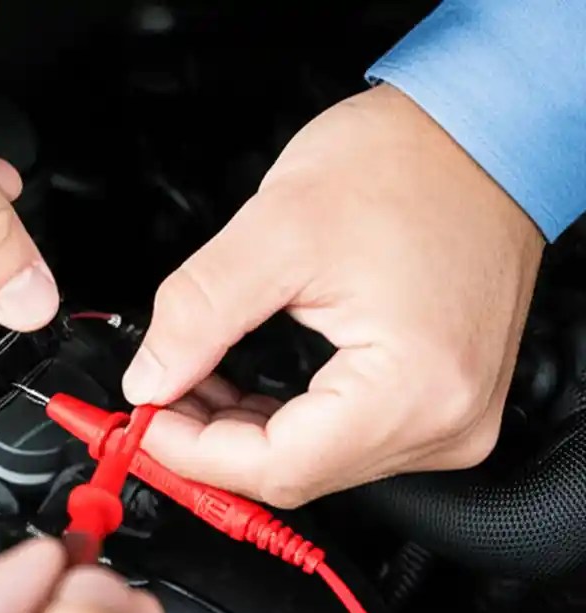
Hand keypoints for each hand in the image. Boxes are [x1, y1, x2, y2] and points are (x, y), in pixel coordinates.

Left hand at [124, 84, 543, 507]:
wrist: (480, 132)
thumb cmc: (404, 165)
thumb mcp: (274, 231)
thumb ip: (199, 314)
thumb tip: (150, 379)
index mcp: (415, 388)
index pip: (278, 465)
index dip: (192, 451)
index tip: (141, 417)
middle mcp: (446, 420)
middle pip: (296, 472)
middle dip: (210, 441)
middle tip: (154, 394)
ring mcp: (452, 416)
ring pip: (315, 460)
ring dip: (240, 430)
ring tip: (190, 379)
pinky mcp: (443, 400)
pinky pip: (344, 438)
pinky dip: (282, 418)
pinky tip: (238, 387)